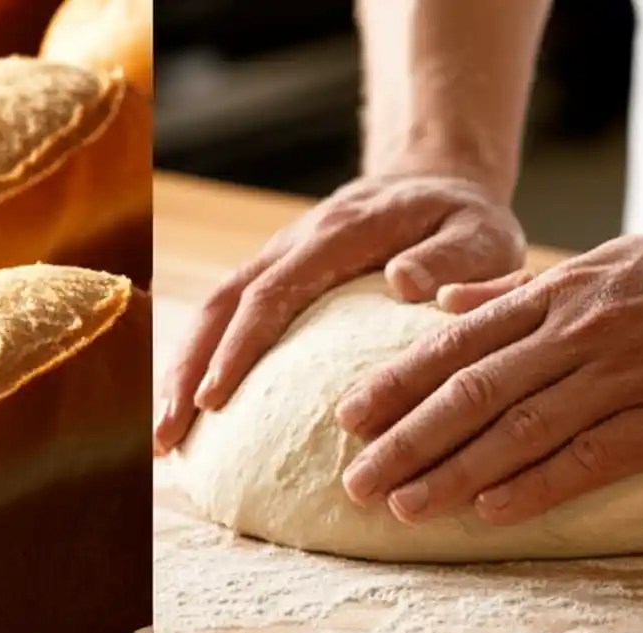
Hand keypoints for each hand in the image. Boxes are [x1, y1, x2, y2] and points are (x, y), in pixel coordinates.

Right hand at [155, 174, 525, 454]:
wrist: (434, 183)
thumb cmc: (464, 222)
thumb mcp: (480, 233)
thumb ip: (452, 258)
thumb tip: (401, 282)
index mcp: (336, 234)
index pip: (273, 292)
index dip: (239, 346)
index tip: (211, 398)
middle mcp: (293, 243)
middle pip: (222, 304)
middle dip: (185, 371)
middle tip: (163, 438)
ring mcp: (276, 259)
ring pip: (211, 311)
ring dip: (179, 372)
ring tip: (162, 439)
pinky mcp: (274, 277)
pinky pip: (226, 317)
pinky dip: (200, 362)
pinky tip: (189, 413)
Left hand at [336, 218, 642, 524]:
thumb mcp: (599, 264)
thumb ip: (515, 292)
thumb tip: (442, 301)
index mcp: (557, 295)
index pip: (456, 343)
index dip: (397, 382)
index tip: (346, 415)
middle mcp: (579, 333)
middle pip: (473, 391)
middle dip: (407, 437)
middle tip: (354, 479)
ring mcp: (624, 377)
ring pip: (522, 429)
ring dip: (455, 472)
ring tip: (403, 506)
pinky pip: (593, 458)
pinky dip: (538, 485)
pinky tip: (491, 511)